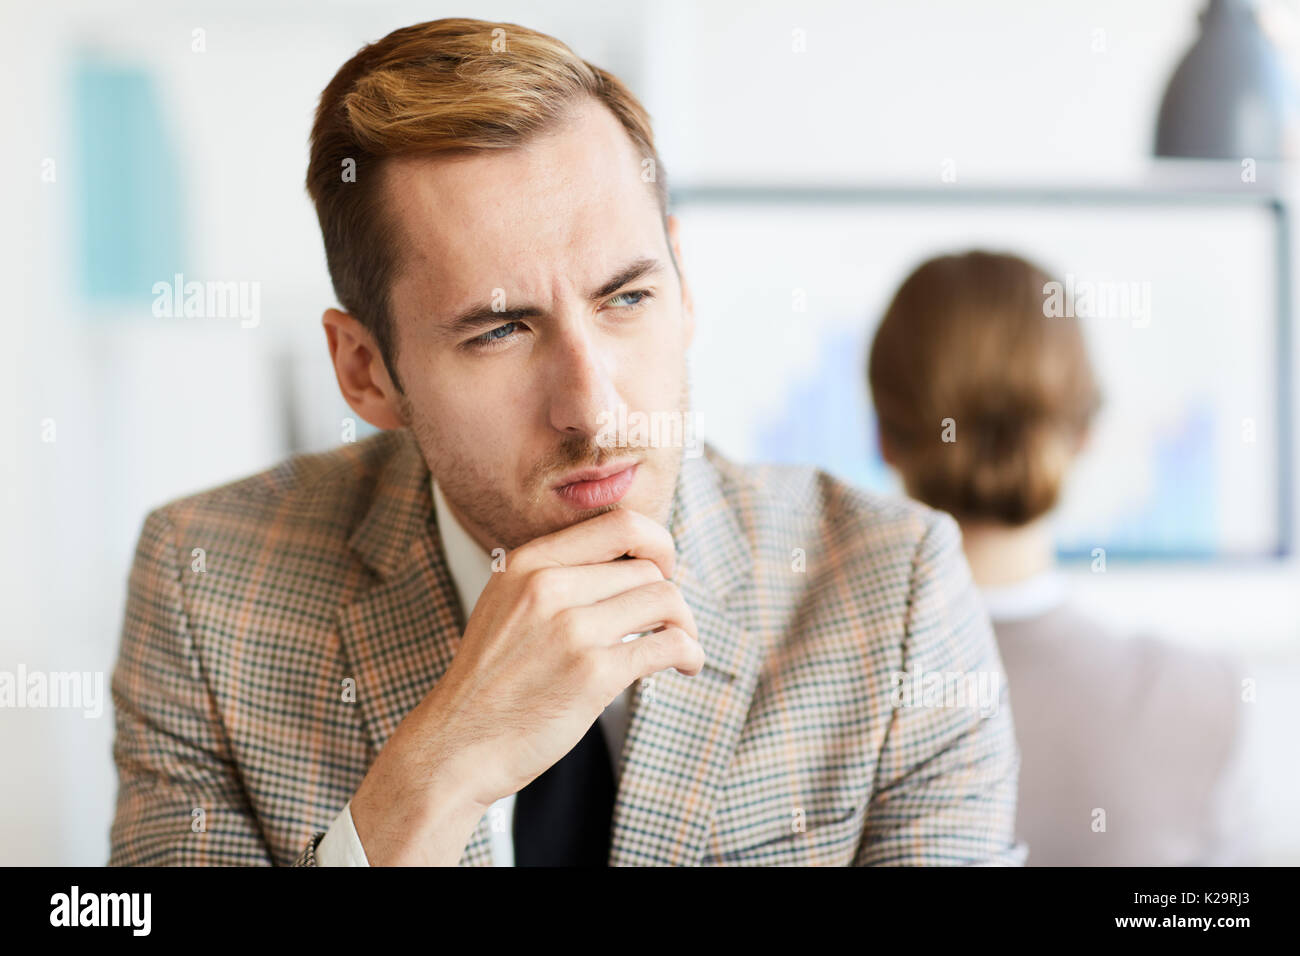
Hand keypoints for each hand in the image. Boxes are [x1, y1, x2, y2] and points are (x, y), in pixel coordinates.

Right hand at [350, 507, 703, 864]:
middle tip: (668, 623)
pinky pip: (668, 644)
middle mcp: (549, 587)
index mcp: (528, 562)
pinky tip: (686, 664)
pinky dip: (689, 652)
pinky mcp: (593, 673)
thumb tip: (629, 563)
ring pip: (665, 600)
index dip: (657, 542)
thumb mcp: (506, 603)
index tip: (663, 568)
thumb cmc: (490, 680)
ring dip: (684, 623)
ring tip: (681, 644)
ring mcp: (571, 629)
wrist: (456, 744)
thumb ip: (554, 576)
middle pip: (648, 568)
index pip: (620, 524)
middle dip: (668, 596)